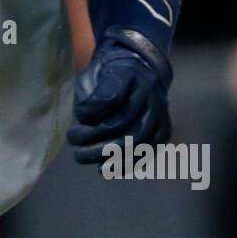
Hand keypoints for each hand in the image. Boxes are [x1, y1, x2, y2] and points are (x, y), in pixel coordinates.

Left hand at [67, 28, 171, 165]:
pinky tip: (105, 168)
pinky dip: (126, 164)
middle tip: (73, 139)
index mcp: (130, 73)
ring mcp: (160, 112)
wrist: (141, 69)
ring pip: (137, 141)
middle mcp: (149, 92)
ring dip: (106, 155)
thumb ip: (89, 93)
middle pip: (122, 123)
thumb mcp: (93, 73)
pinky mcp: (164, 129)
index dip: (89, 110)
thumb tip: (85, 119)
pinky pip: (149, 151)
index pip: (109, 97)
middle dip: (92, 137)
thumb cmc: (108, 75)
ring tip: (82, 156)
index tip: (78, 113)